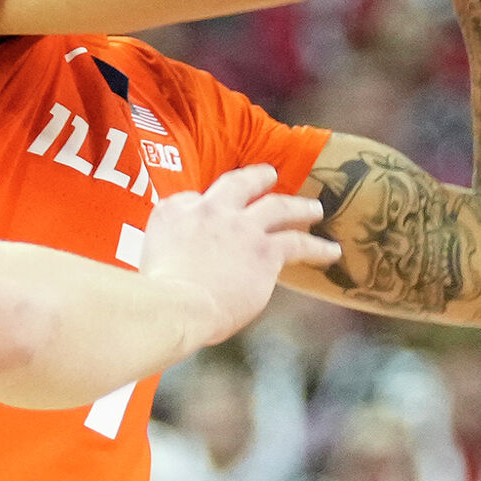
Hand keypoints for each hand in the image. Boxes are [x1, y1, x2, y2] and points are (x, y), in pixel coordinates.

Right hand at [141, 164, 340, 347]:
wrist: (176, 305)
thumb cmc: (154, 295)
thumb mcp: (148, 259)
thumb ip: (164, 251)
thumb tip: (171, 266)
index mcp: (173, 211)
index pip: (192, 199)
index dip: (202, 205)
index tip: (208, 213)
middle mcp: (209, 211)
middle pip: (238, 184)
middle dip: (257, 177)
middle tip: (270, 175)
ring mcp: (240, 228)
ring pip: (277, 207)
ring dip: (298, 206)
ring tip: (314, 208)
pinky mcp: (265, 251)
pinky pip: (299, 244)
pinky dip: (318, 247)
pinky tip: (331, 251)